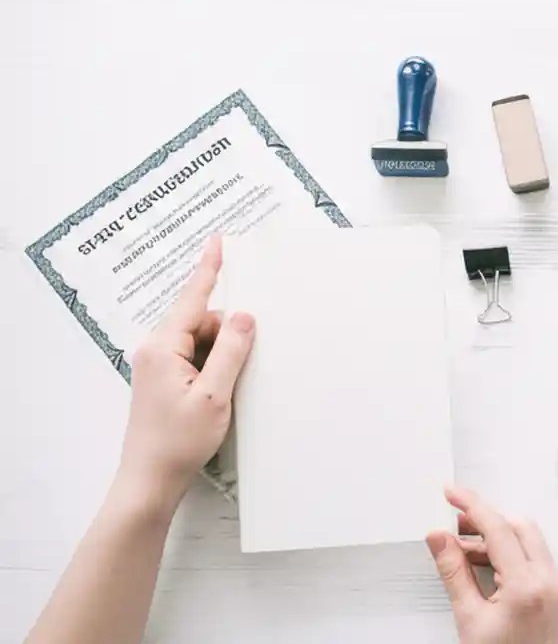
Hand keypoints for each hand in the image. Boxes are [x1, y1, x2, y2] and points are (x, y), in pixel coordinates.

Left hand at [119, 236, 255, 506]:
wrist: (149, 480)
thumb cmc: (178, 442)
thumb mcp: (214, 394)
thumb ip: (231, 350)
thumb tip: (244, 316)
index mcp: (163, 347)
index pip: (192, 299)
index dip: (209, 269)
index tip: (218, 242)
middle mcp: (155, 350)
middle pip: (201, 322)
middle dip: (227, 335)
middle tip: (241, 369)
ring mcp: (157, 366)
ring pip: (200, 343)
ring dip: (221, 357)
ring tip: (224, 393)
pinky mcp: (162, 381)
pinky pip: (194, 359)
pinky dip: (213, 369)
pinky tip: (219, 393)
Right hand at [426, 487, 557, 643]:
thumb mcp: (469, 619)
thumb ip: (453, 573)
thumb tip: (439, 539)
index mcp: (528, 586)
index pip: (499, 528)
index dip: (472, 506)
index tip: (452, 493)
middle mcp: (549, 582)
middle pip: (518, 528)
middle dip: (485, 521)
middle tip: (454, 524)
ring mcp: (557, 588)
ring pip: (527, 542)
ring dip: (496, 538)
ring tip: (460, 551)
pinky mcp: (556, 596)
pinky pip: (533, 560)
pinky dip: (508, 555)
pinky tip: (482, 565)